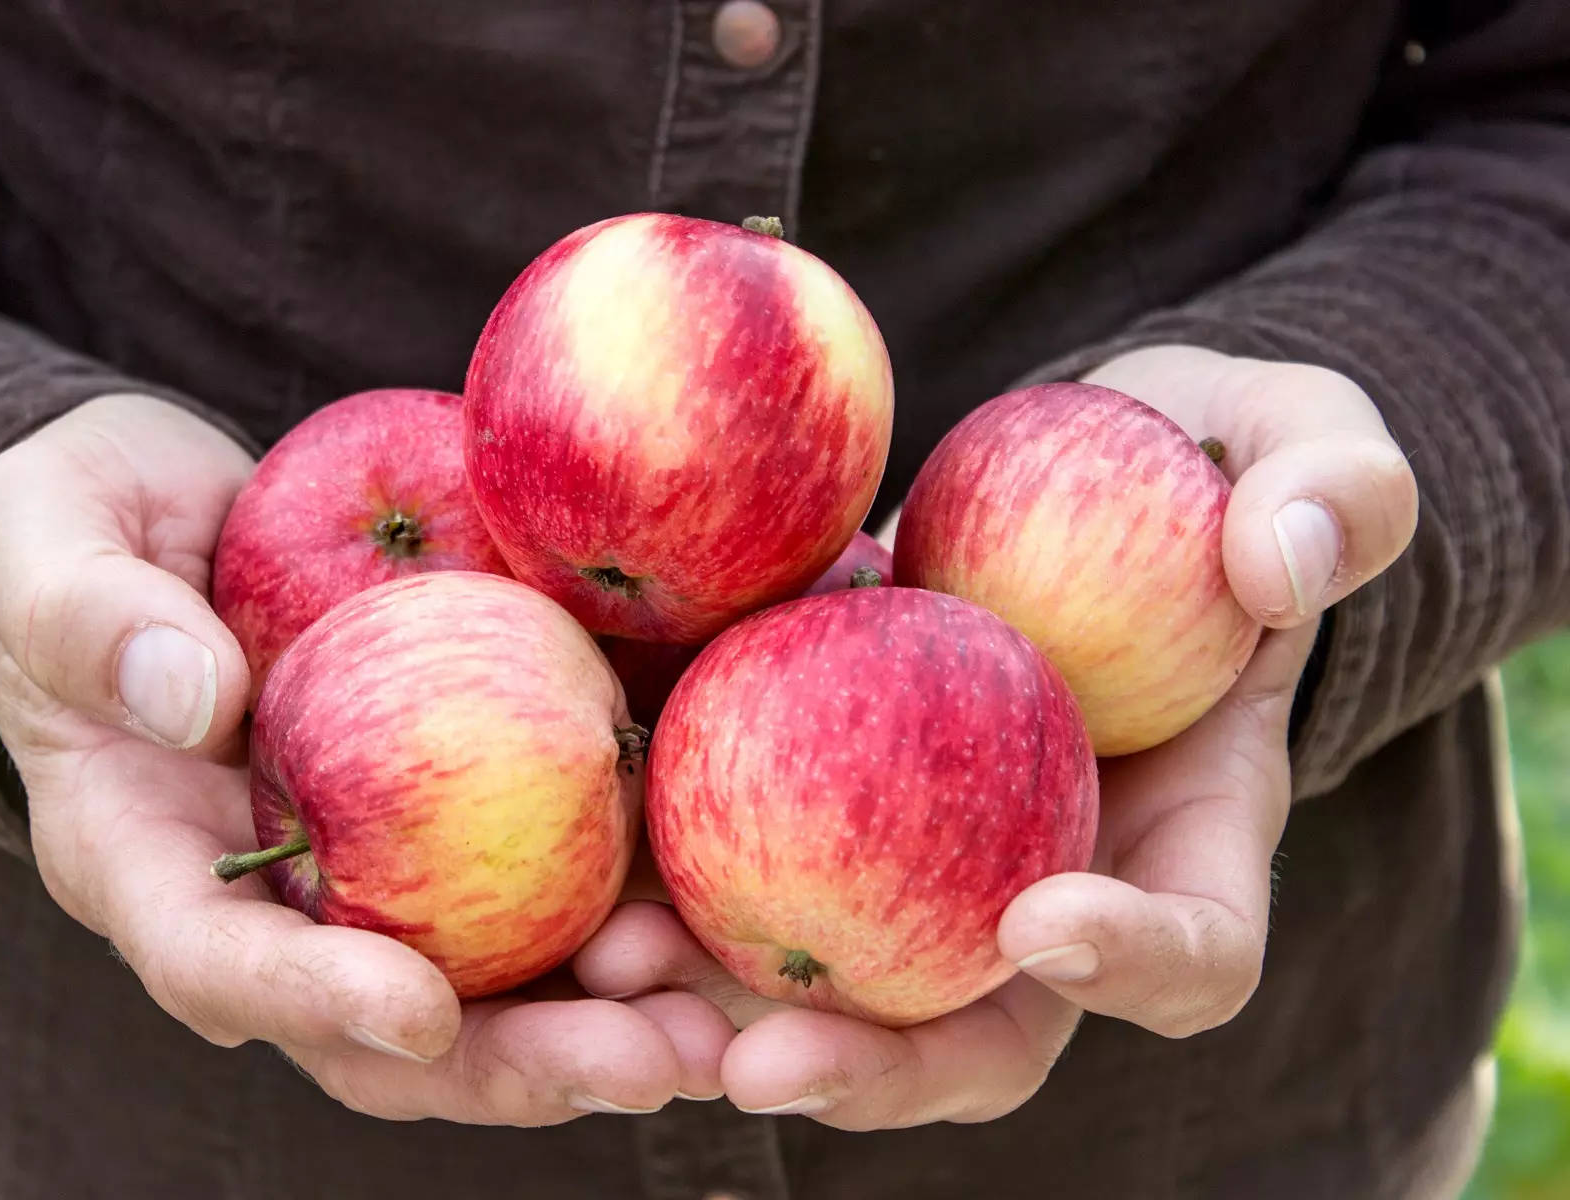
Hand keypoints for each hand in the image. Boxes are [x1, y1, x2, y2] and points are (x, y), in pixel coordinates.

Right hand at [0, 394, 729, 1123]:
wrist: (169, 520)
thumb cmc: (82, 526)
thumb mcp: (42, 532)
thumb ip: (88, 612)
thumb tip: (191, 697)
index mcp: (143, 857)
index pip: (216, 960)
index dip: (312, 1001)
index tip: (419, 1008)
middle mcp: (265, 901)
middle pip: (380, 1031)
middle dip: (508, 1066)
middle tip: (638, 1064)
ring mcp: (363, 877)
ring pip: (478, 993)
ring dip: (591, 1029)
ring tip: (705, 1026)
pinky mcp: (447, 828)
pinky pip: (532, 893)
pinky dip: (617, 923)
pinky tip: (707, 919)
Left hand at [581, 346, 1418, 1127]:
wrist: (1075, 470)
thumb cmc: (1204, 460)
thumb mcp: (1294, 439)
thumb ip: (1330, 488)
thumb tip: (1279, 558)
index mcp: (1187, 836)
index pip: (1191, 951)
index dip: (1132, 964)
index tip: (1042, 917)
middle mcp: (1048, 887)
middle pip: (977, 1035)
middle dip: (876, 1066)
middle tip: (762, 1056)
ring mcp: (926, 861)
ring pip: (832, 987)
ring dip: (722, 1009)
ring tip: (617, 975)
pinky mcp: (818, 803)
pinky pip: (737, 869)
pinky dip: (659, 887)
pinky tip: (572, 868)